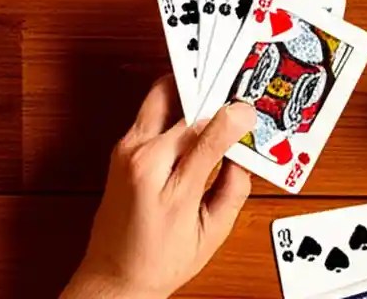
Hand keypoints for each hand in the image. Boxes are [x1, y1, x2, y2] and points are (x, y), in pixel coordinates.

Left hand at [61, 77, 256, 298]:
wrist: (113, 277)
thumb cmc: (158, 260)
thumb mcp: (211, 229)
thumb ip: (234, 184)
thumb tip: (246, 150)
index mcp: (164, 177)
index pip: (208, 129)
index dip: (235, 115)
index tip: (252, 110)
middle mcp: (140, 155)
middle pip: (178, 95)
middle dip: (210, 90)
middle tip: (234, 91)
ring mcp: (126, 149)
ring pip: (161, 95)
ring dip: (191, 94)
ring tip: (217, 101)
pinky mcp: (122, 149)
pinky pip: (152, 112)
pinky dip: (177, 108)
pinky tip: (197, 122)